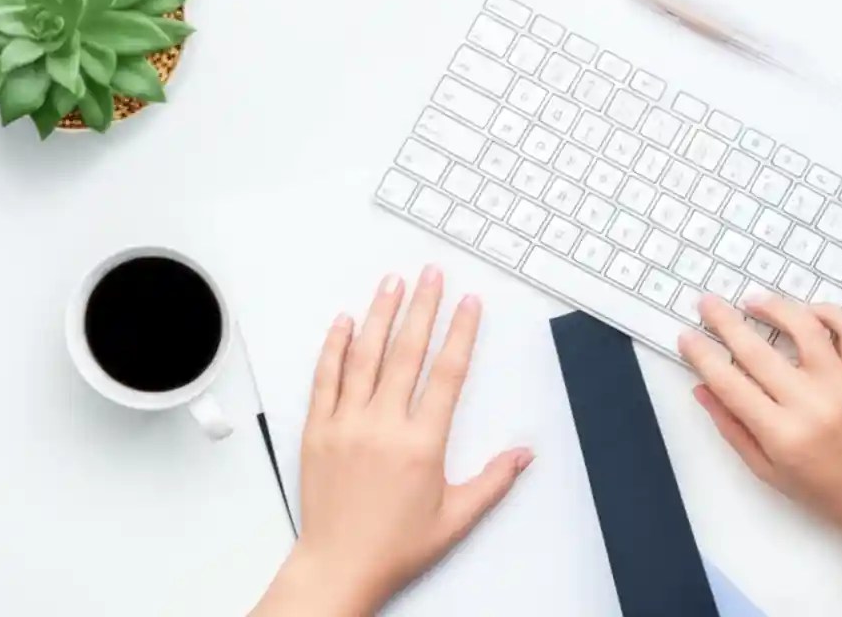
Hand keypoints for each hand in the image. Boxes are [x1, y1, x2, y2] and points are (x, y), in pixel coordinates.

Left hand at [254, 267, 533, 616]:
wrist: (339, 566)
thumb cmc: (395, 546)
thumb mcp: (456, 518)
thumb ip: (493, 482)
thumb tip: (523, 454)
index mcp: (421, 444)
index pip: (447, 373)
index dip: (461, 333)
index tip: (469, 303)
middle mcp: (383, 426)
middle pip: (407, 352)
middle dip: (423, 307)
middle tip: (431, 274)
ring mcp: (346, 424)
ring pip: (365, 356)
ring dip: (381, 314)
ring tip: (392, 282)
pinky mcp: (318, 430)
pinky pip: (326, 378)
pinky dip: (335, 347)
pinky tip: (345, 322)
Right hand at [679, 294, 841, 540]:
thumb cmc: (823, 491)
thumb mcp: (767, 470)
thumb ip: (731, 428)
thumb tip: (701, 389)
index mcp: (781, 434)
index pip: (729, 383)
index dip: (702, 356)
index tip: (687, 338)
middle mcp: (811, 404)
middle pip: (757, 350)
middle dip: (724, 322)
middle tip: (707, 303)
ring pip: (805, 327)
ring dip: (773, 307)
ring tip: (754, 302)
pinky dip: (826, 312)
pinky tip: (806, 313)